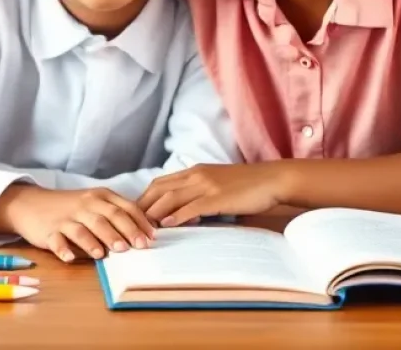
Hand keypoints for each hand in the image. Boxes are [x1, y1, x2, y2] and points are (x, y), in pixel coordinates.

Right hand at [0, 185, 155, 262]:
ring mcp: (66, 218)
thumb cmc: (71, 207)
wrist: (33, 203)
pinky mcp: (49, 231)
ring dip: (96, 240)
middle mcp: (85, 205)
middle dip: (123, 231)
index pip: (124, 207)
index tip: (152, 237)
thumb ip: (115, 214)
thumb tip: (142, 232)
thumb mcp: (94, 203)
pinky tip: (70, 258)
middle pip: (107, 217)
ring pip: (83, 228)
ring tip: (106, 254)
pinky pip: (57, 240)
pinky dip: (63, 249)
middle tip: (136, 246)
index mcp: (100, 197)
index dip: (139, 222)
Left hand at [138, 163, 286, 227]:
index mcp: (195, 172)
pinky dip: (176, 216)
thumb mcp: (217, 188)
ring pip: (171, 197)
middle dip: (142, 206)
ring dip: (154, 213)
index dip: (144, 198)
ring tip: (143, 229)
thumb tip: (180, 217)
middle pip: (159, 188)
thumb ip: (198, 198)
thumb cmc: (246, 186)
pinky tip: (167, 226)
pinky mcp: (217, 197)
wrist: (270, 180)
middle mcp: (196, 175)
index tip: (134, 215)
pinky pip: (191, 206)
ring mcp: (206, 185)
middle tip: (130, 224)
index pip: (160, 183)